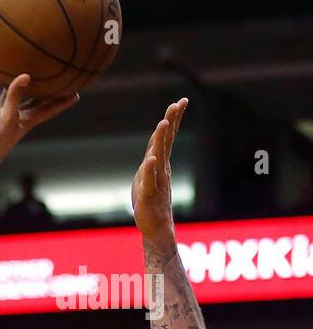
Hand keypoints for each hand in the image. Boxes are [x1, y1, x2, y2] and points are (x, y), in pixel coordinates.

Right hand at [0, 75, 77, 181]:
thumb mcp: (7, 117)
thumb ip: (14, 97)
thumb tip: (25, 76)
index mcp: (25, 120)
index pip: (49, 109)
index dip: (62, 102)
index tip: (76, 92)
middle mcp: (13, 116)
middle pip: (31, 100)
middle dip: (42, 90)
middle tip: (51, 74)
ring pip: (7, 97)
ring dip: (12, 86)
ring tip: (19, 71)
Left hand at [133, 98, 187, 245]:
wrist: (156, 226)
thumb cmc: (150, 201)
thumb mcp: (146, 178)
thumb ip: (150, 163)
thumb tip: (153, 149)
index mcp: (159, 163)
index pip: (166, 137)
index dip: (173, 119)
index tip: (181, 101)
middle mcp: (160, 169)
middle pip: (165, 142)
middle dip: (171, 121)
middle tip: (178, 103)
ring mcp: (155, 181)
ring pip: (158, 157)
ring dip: (160, 141)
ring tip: (164, 124)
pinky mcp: (147, 195)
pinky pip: (149, 181)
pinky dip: (150, 170)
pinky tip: (152, 159)